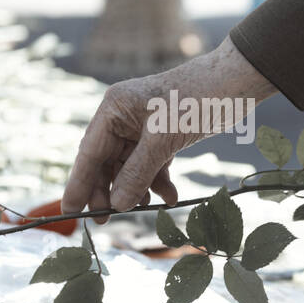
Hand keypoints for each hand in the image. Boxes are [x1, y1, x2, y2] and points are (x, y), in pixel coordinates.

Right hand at [61, 37, 277, 220]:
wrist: (235, 82)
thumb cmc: (196, 100)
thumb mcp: (164, 138)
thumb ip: (138, 173)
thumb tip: (117, 205)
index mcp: (113, 108)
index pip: (88, 152)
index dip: (78, 184)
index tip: (69, 211)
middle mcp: (122, 116)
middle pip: (105, 162)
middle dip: (107, 191)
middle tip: (105, 220)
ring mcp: (142, 126)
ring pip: (128, 166)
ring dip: (135, 188)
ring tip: (142, 207)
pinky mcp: (162, 134)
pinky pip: (151, 164)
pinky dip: (158, 181)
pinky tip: (170, 196)